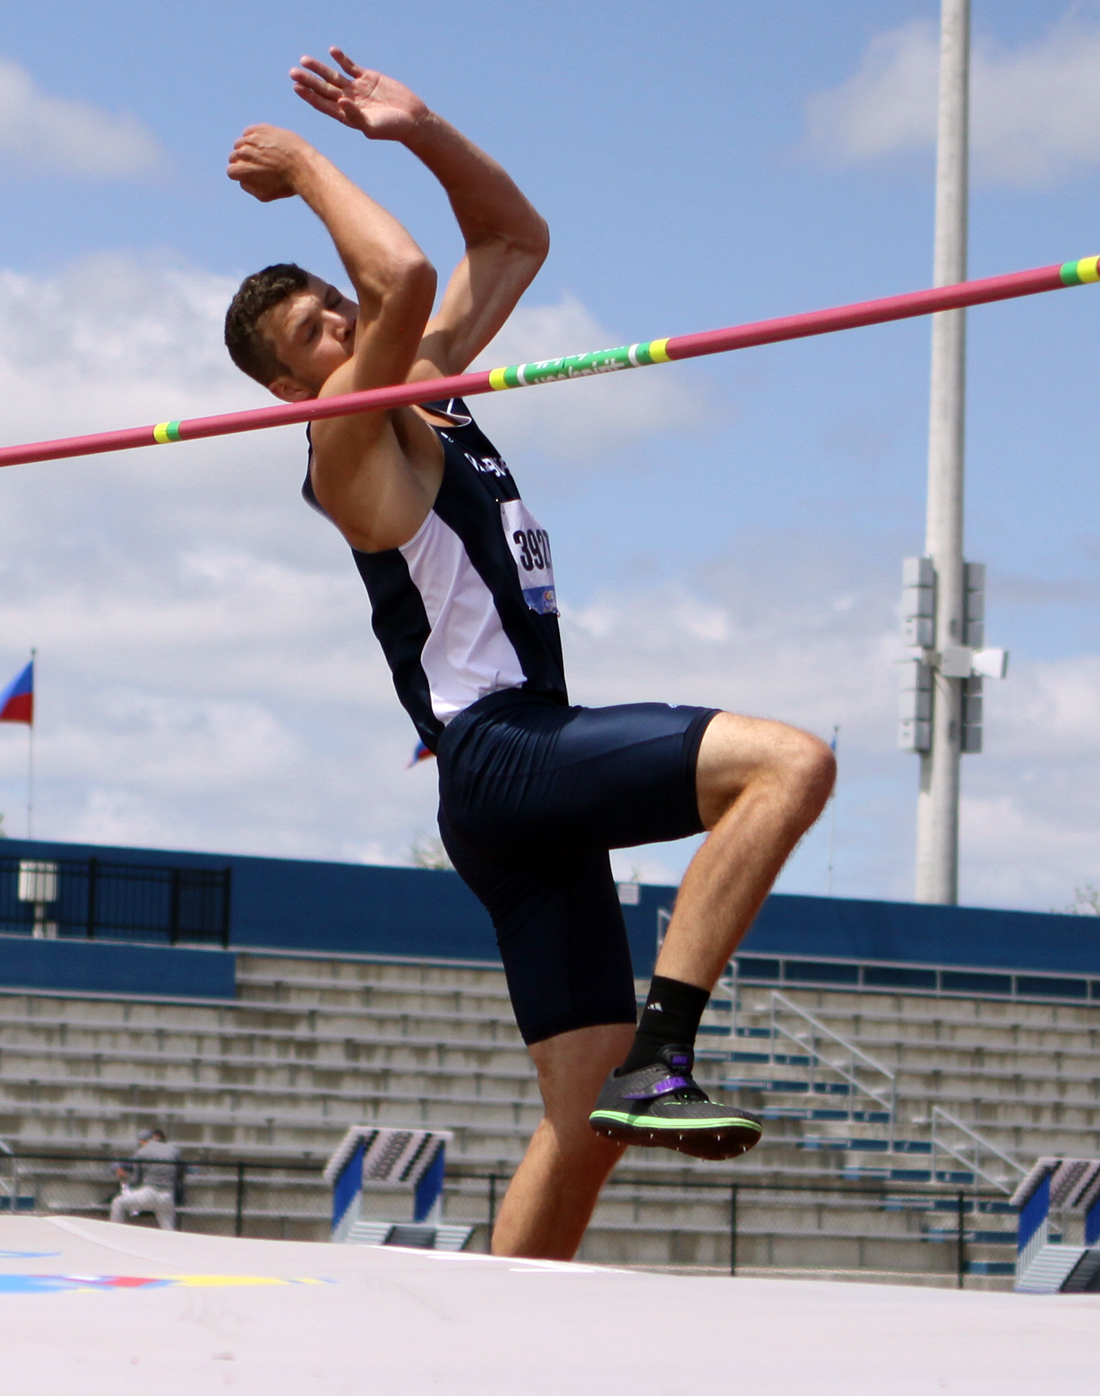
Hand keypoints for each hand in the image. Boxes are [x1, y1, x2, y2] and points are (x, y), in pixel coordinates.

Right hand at [227, 124, 310, 201]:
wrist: (304, 165)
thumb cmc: (286, 183)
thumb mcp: (266, 195)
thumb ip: (249, 188)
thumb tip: (242, 181)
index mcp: (244, 169)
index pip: (230, 170)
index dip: (238, 174)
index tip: (247, 175)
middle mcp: (245, 152)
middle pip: (234, 156)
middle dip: (242, 162)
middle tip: (257, 166)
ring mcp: (253, 139)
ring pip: (240, 143)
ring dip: (247, 149)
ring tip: (261, 156)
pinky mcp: (262, 129)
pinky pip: (249, 132)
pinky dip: (252, 138)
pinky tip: (263, 144)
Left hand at [290, 49, 427, 141]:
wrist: (413, 120)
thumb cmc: (393, 129)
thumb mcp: (373, 127)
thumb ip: (355, 116)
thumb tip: (340, 101)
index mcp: (346, 116)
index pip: (323, 104)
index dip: (310, 96)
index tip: (297, 88)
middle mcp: (349, 101)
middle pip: (324, 89)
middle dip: (309, 81)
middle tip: (293, 73)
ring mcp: (357, 89)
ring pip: (334, 76)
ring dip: (319, 69)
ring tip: (304, 61)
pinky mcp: (368, 78)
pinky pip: (351, 67)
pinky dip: (342, 59)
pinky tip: (332, 52)